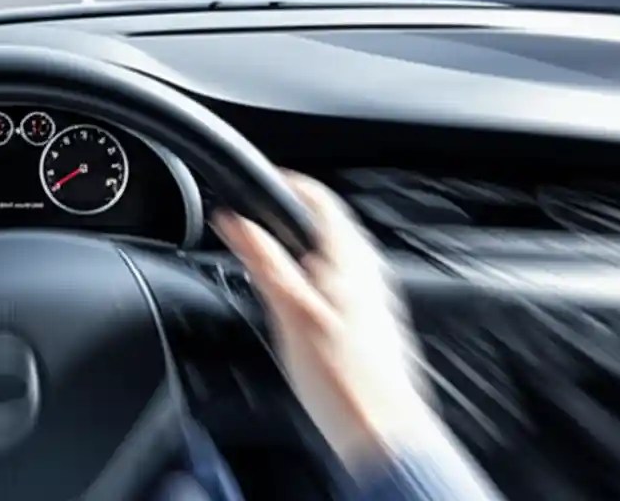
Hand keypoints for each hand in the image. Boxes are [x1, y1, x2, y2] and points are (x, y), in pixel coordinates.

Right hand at [212, 173, 442, 475]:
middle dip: (288, 216)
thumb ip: (264, 261)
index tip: (256, 184)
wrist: (383, 435)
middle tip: (252, 221)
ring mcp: (374, 298)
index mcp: (352, 258)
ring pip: (332, 254)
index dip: (285, 184)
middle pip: (326, 225)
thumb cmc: (344, 382)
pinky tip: (295, 302)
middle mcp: (369, 272)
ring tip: (267, 256)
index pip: (320, 198)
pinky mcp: (371, 323)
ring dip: (299, 247)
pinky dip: (311, 276)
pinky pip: (338, 283)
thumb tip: (236, 221)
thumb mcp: (290, 313)